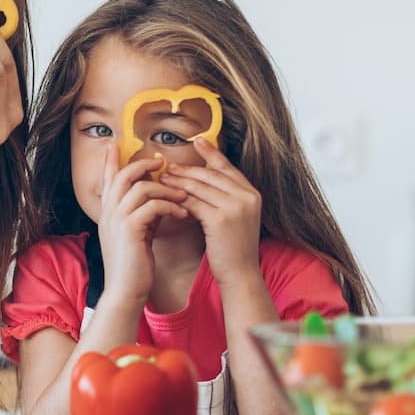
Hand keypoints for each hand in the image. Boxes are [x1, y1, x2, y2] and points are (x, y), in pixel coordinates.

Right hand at [96, 149, 188, 309]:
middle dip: (143, 165)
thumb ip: (140, 215)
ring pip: (141, 188)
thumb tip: (155, 199)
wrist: (126, 291)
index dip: (111, 160)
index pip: (107, 179)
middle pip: (123, 175)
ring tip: (183, 196)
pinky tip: (183, 213)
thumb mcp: (135, 234)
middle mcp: (108, 213)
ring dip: (166, 189)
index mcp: (108, 213)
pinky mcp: (130, 229)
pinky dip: (170, 206)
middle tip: (161, 162)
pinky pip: (152, 206)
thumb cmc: (134, 265)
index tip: (116, 144)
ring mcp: (117, 220)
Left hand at [163, 138, 261, 287]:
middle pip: (210, 175)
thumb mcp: (236, 218)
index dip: (211, 153)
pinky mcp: (220, 219)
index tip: (197, 140)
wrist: (240, 274)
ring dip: (178, 181)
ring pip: (200, 187)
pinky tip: (166, 197)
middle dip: (187, 168)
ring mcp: (236, 207)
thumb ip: (226, 198)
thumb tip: (203, 180)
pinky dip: (178, 199)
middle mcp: (247, 197)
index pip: (227, 167)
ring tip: (162, 178)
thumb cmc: (233, 248)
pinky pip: (193, 203)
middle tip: (167, 165)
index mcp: (252, 193)